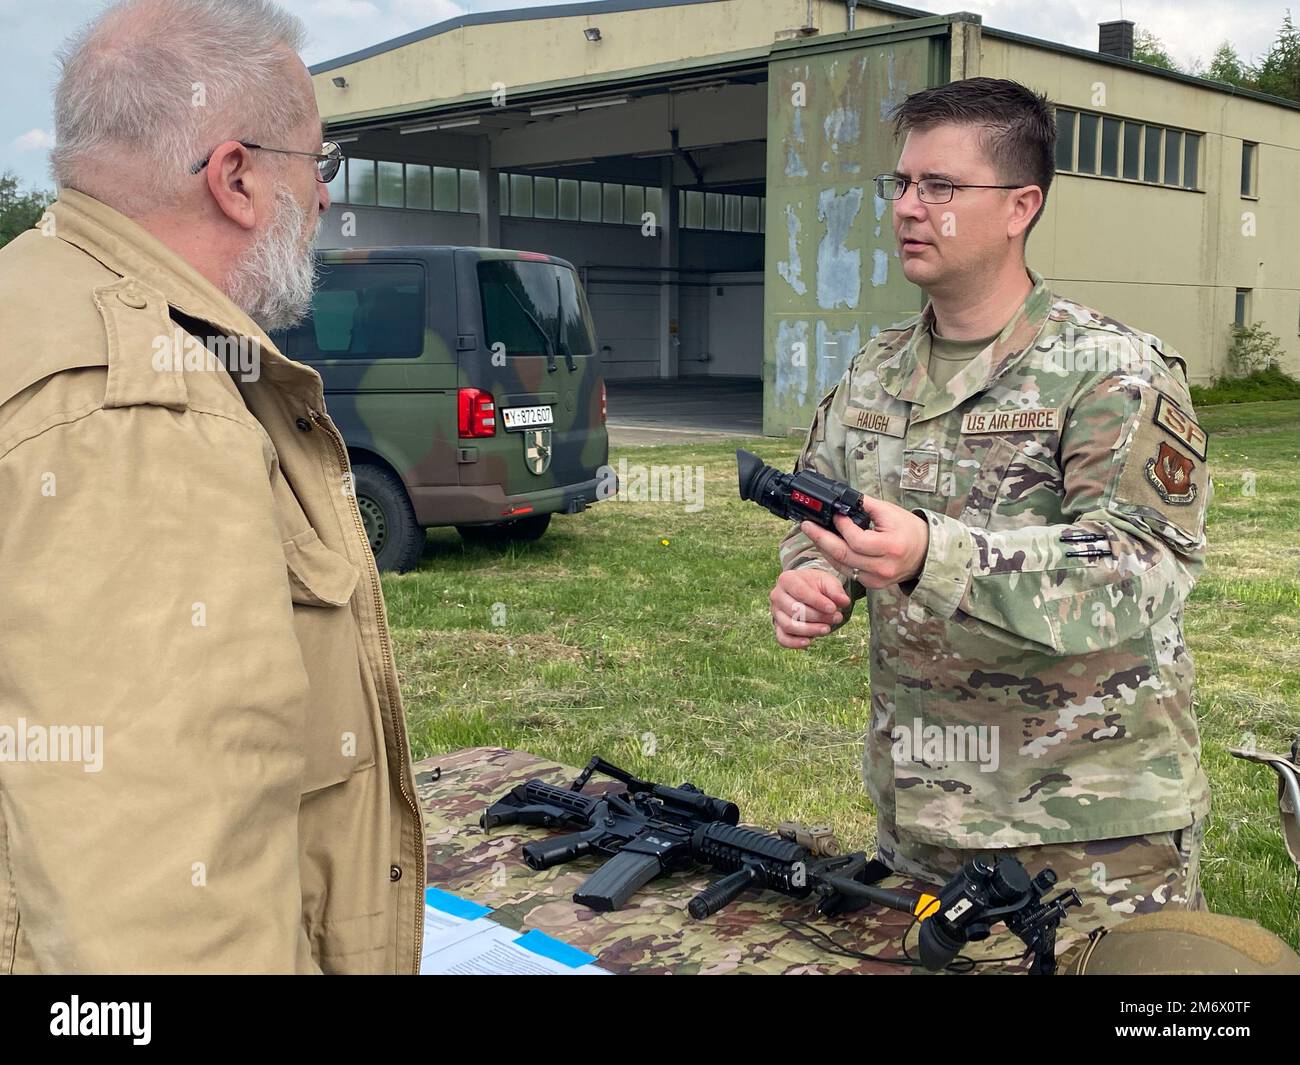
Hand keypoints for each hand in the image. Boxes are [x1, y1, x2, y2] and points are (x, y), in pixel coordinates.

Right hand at [770, 567, 850, 648]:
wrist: (807, 589)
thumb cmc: (817, 585)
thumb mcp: (827, 581)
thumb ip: (835, 591)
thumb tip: (844, 601)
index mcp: (787, 579)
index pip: (801, 592)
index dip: (817, 602)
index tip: (833, 608)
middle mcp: (777, 595)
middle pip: (794, 610)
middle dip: (817, 617)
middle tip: (836, 618)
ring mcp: (776, 612)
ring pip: (788, 625)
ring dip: (809, 630)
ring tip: (827, 629)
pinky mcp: (778, 626)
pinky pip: (782, 638)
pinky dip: (794, 643)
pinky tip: (809, 642)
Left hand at [799, 497, 929, 590]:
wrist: (925, 553)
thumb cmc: (910, 530)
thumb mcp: (890, 513)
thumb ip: (865, 506)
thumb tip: (841, 500)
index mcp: (890, 548)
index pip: (856, 540)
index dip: (841, 526)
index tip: (834, 514)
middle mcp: (883, 567)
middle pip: (843, 555)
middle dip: (821, 539)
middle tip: (807, 525)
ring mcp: (877, 579)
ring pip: (842, 565)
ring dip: (824, 549)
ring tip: (813, 534)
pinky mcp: (873, 584)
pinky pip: (848, 572)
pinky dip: (836, 559)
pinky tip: (827, 547)